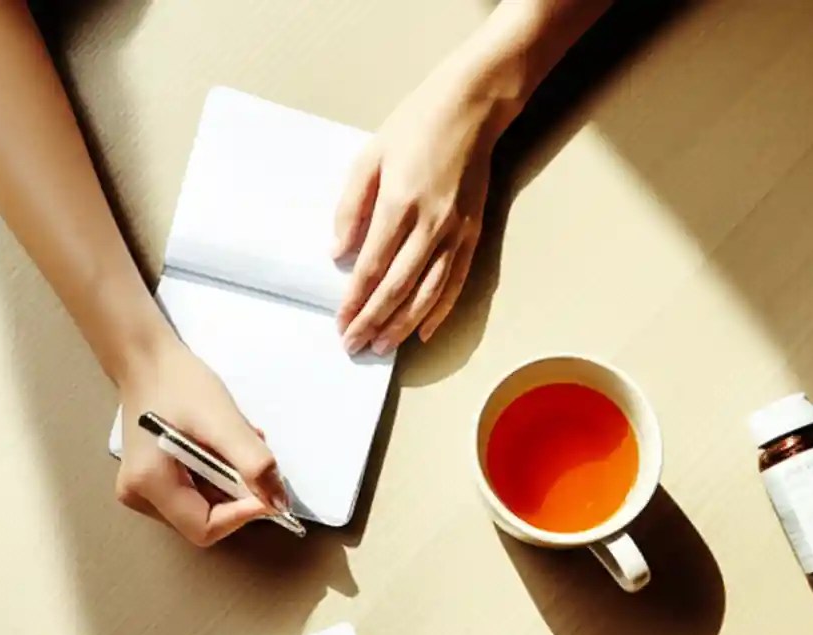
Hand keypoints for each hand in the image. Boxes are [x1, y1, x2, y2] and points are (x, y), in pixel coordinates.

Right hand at [114, 337, 287, 546]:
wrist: (148, 359)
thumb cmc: (178, 383)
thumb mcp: (222, 421)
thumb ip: (253, 463)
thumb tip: (278, 501)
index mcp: (147, 484)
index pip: (203, 528)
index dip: (241, 514)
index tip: (268, 488)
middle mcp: (140, 496)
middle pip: (205, 519)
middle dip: (237, 492)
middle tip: (249, 451)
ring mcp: (144, 490)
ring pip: (206, 506)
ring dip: (231, 481)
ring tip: (233, 441)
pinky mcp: (154, 480)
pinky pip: (198, 491)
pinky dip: (220, 474)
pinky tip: (221, 444)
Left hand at [333, 63, 503, 354]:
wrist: (471, 108)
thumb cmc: (415, 126)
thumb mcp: (369, 157)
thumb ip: (350, 207)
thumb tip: (339, 253)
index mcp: (399, 203)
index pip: (372, 267)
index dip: (354, 300)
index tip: (340, 322)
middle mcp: (430, 225)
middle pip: (397, 288)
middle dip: (373, 321)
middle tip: (354, 346)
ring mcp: (456, 233)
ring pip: (428, 293)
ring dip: (403, 325)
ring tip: (383, 347)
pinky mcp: (473, 235)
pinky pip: (455, 284)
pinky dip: (439, 312)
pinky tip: (424, 332)